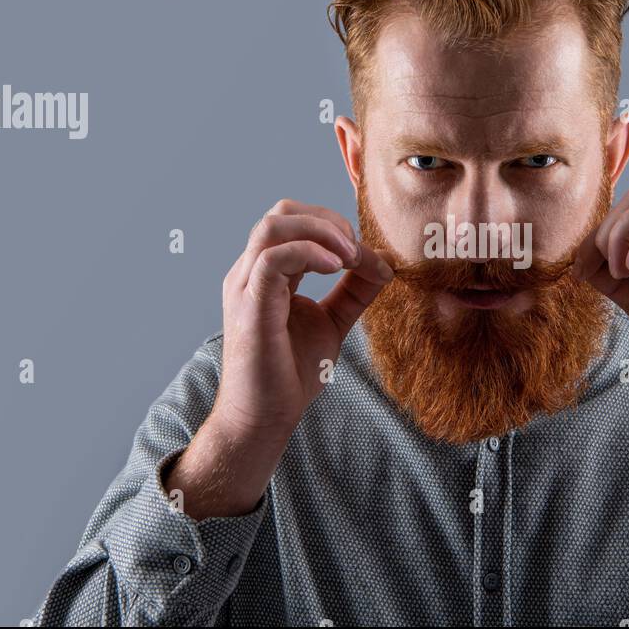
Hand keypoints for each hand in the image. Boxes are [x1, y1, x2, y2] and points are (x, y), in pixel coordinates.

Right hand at [169, 199, 394, 517]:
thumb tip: (383, 262)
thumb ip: (354, 291)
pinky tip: (336, 268)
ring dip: (320, 231)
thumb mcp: (333, 321)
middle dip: (327, 219)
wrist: (266, 416)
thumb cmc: (290, 372)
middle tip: (357, 248)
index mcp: (266, 272)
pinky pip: (272, 258)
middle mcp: (250, 272)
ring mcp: (245, 286)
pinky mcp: (249, 305)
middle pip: (281, 212)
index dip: (335, 227)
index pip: (295, 222)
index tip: (369, 256)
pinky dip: (309, 253)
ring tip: (350, 256)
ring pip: (273, 226)